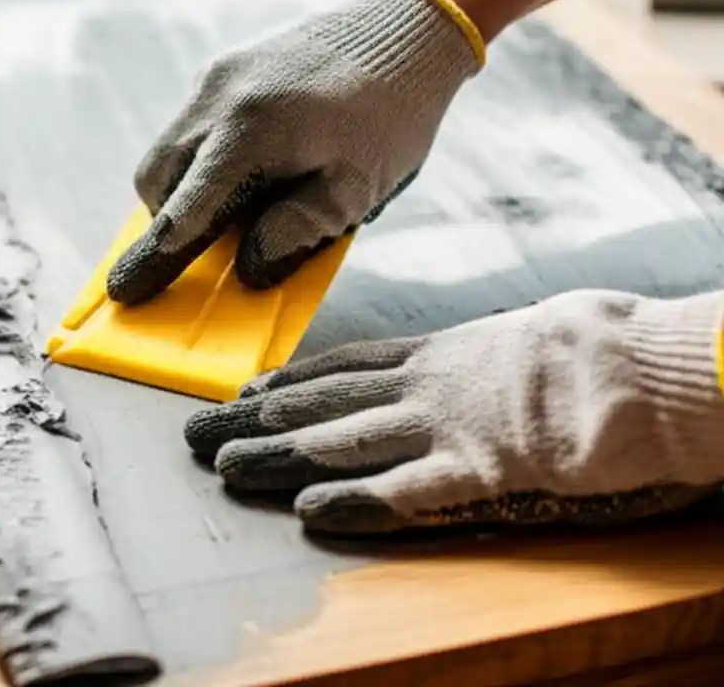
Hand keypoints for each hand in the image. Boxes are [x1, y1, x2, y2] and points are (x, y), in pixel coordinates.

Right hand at [106, 0, 481, 304]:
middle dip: (166, 223)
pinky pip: (188, 127)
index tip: (128, 292)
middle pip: (157, 178)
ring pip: (167, 151)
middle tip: (194, 253)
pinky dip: (199, 160)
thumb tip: (248, 268)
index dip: (157, 258)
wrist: (402, 32)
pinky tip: (245, 170)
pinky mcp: (220, 69)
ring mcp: (214, 79)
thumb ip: (298, 231)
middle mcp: (219, 99)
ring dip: (181, 191)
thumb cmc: (389, 116)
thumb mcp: (357, 188)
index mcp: (252, 132)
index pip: (186, 209)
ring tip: (230, 210)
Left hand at [185, 290, 723, 533]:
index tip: (241, 394)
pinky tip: (311, 508)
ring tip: (228, 467)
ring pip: (343, 442)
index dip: (285, 384)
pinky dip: (355, 499)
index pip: (342, 369)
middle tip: (200, 435)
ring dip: (280, 457)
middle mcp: (427, 388)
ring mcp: (448, 427)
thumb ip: (472, 355)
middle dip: (257, 421)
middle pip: (323, 405)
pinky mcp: (480, 470)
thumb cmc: (594, 346)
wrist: (642, 362)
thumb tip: (451, 363)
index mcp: (438, 354)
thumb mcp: (516, 335)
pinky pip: (406, 490)